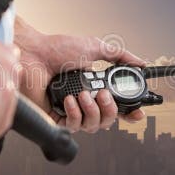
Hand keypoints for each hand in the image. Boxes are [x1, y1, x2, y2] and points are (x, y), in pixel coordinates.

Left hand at [14, 18, 145, 132]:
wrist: (33, 53)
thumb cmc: (57, 49)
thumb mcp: (95, 47)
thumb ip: (120, 56)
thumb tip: (141, 63)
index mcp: (94, 87)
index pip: (116, 107)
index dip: (129, 113)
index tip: (138, 112)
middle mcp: (83, 102)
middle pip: (108, 121)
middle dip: (111, 110)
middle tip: (103, 95)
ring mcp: (70, 111)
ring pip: (93, 127)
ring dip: (93, 111)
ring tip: (83, 95)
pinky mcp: (55, 119)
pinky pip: (73, 127)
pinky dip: (75, 114)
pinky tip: (69, 100)